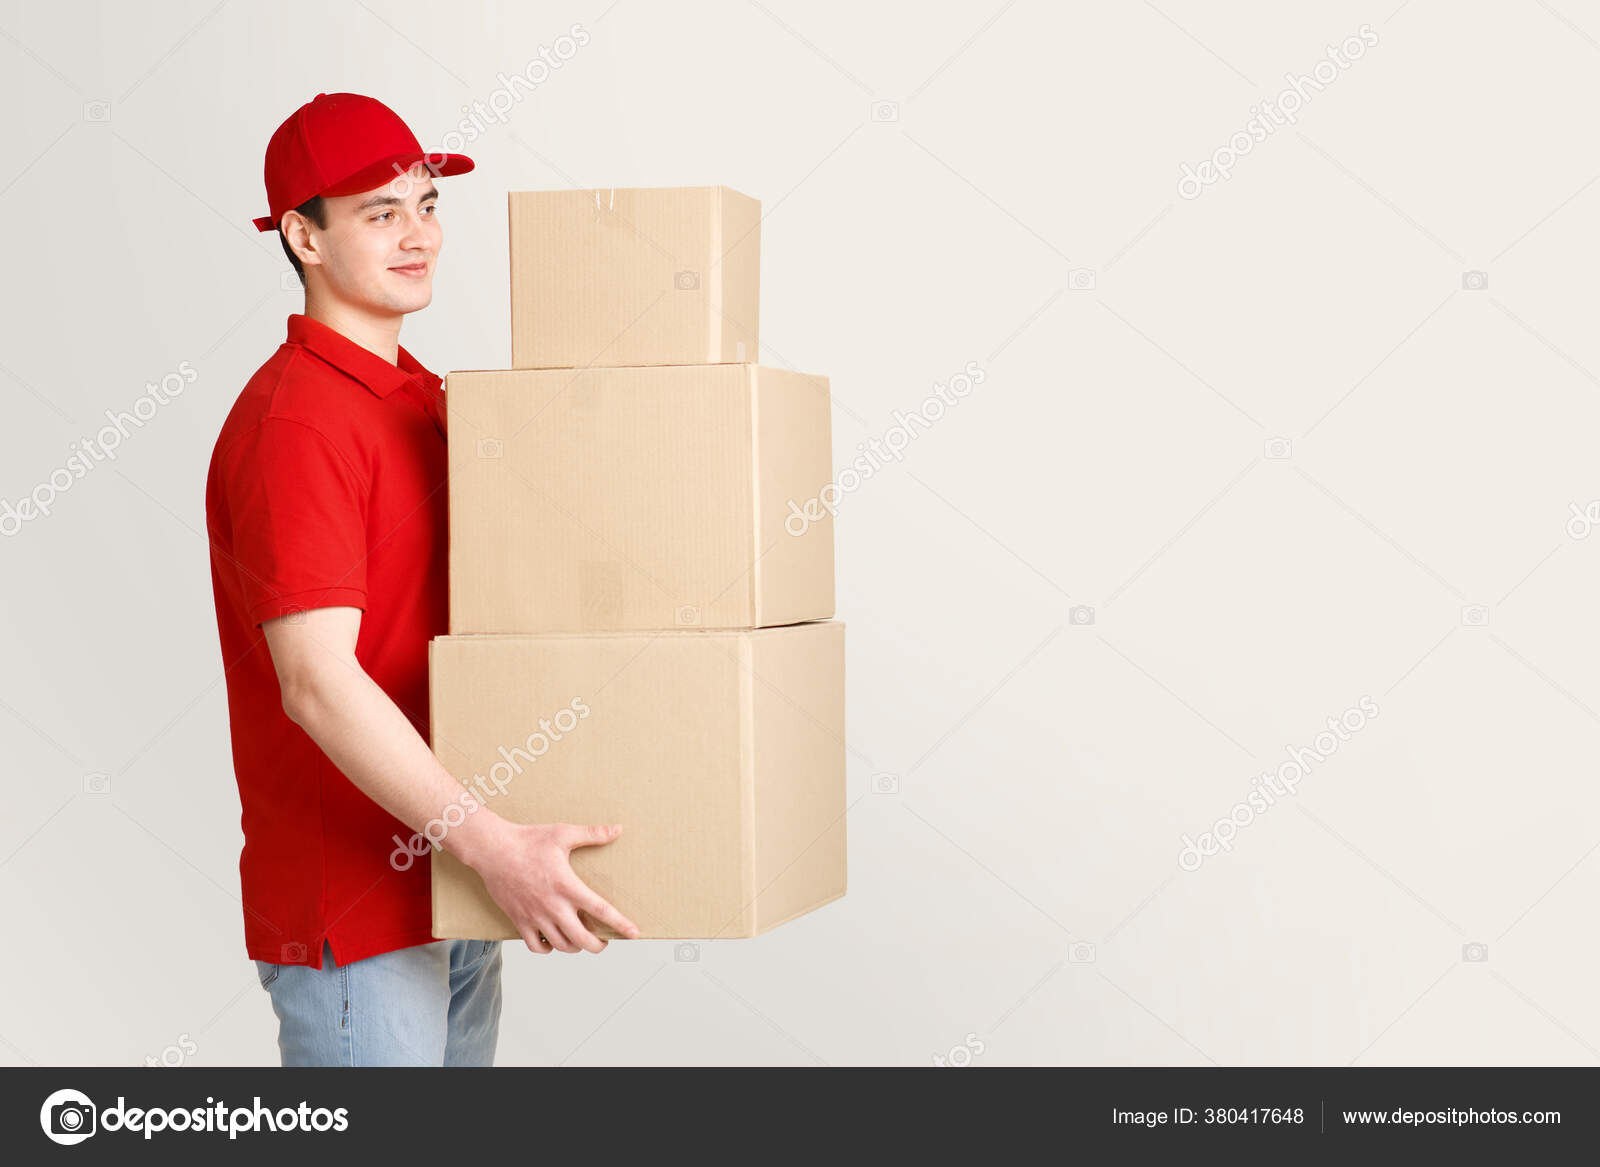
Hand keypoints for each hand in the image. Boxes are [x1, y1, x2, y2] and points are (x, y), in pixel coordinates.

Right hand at [470, 820, 639, 953]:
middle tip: (604, 940)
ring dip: (575, 946)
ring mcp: (535, 917)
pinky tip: (554, 939)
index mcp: (568, 886)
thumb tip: (618, 829)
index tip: (633, 933)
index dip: (620, 924)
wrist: (493, 849)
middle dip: (598, 945)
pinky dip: (549, 948)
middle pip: (583, 940)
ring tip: (581, 938)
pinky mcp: (519, 921)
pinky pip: (536, 947)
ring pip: (562, 946)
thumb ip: (592, 834)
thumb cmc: (529, 840)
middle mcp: (553, 906)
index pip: (601, 911)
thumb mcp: (563, 833)